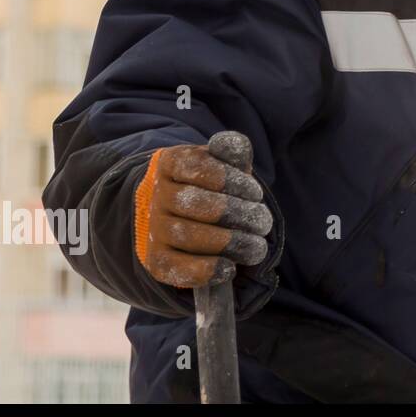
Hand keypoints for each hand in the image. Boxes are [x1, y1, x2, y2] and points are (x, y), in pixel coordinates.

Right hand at [134, 131, 272, 287]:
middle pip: (196, 204)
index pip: (202, 169)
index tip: (255, 194)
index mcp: (170, 163)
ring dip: (229, 243)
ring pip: (187, 235)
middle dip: (238, 214)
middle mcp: (156, 195)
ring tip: (256, 247)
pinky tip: (229, 268)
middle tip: (263, 224)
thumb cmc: (209, 186)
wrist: (176, 213)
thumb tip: (236, 146)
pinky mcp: (155, 259)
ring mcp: (153, 228)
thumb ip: (231, 154)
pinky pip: (175, 267)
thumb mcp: (220, 163)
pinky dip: (205, 270)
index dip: (235, 182)